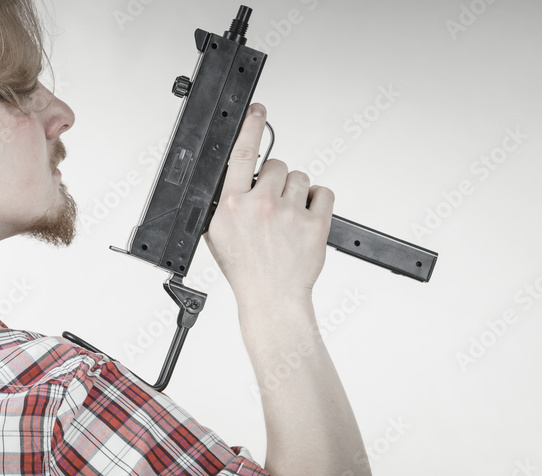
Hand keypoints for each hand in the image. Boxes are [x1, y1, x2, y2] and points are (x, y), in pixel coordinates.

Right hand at [204, 104, 333, 307]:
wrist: (272, 297)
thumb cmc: (246, 270)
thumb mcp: (217, 235)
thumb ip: (224, 205)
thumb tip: (232, 181)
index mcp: (232, 205)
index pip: (241, 155)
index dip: (250, 127)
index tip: (256, 110)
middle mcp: (261, 205)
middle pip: (277, 166)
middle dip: (277, 180)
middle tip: (273, 204)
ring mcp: (290, 213)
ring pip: (301, 178)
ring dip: (297, 192)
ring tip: (289, 216)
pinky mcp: (316, 223)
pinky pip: (324, 192)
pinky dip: (319, 201)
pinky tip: (307, 217)